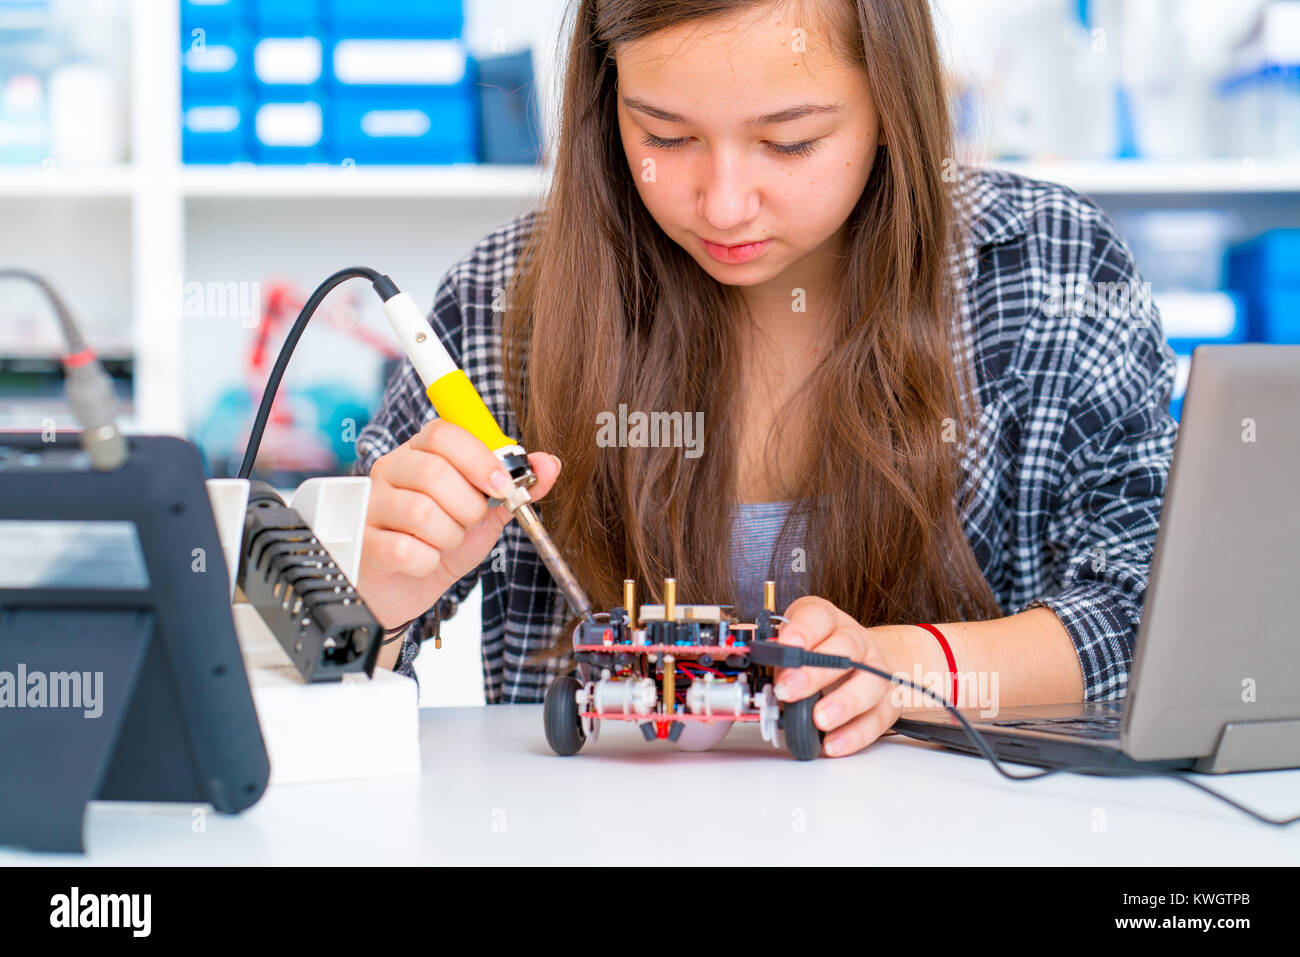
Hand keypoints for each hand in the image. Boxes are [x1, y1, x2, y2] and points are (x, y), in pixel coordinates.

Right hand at [356, 418, 561, 630]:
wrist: (407, 589)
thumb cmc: (440, 543)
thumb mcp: (485, 514)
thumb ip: (516, 488)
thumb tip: (550, 463)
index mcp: (417, 453)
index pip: (442, 434)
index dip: (478, 458)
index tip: (502, 485)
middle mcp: (387, 472)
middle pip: (432, 472)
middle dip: (468, 506)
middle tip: (470, 522)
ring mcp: (369, 507)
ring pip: (421, 513)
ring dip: (449, 537)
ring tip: (444, 542)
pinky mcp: (362, 543)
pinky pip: (406, 550)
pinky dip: (428, 562)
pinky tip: (423, 562)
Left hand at [773, 596, 901, 756]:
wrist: (867, 660)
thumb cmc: (822, 652)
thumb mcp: (795, 643)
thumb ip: (774, 653)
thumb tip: (746, 661)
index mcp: (828, 621)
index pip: (819, 616)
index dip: (803, 630)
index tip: (786, 645)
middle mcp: (856, 642)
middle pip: (845, 649)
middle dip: (815, 672)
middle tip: (789, 690)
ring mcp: (876, 671)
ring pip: (870, 682)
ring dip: (844, 703)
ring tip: (819, 719)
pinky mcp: (887, 703)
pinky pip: (877, 719)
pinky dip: (855, 734)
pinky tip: (833, 743)